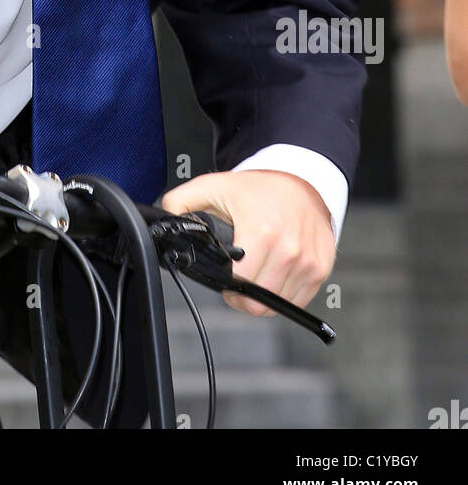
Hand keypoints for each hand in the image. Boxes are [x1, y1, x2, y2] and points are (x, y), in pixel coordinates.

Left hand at [161, 170, 334, 316]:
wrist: (302, 179)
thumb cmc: (258, 188)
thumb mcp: (212, 187)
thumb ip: (180, 204)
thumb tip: (162, 222)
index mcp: (262, 231)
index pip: (238, 282)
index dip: (224, 284)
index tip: (222, 275)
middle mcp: (289, 250)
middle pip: (257, 301)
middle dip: (240, 293)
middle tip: (235, 277)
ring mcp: (308, 262)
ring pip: (276, 305)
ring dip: (261, 296)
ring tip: (254, 273)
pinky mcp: (321, 269)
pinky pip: (296, 300)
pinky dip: (281, 294)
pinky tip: (272, 274)